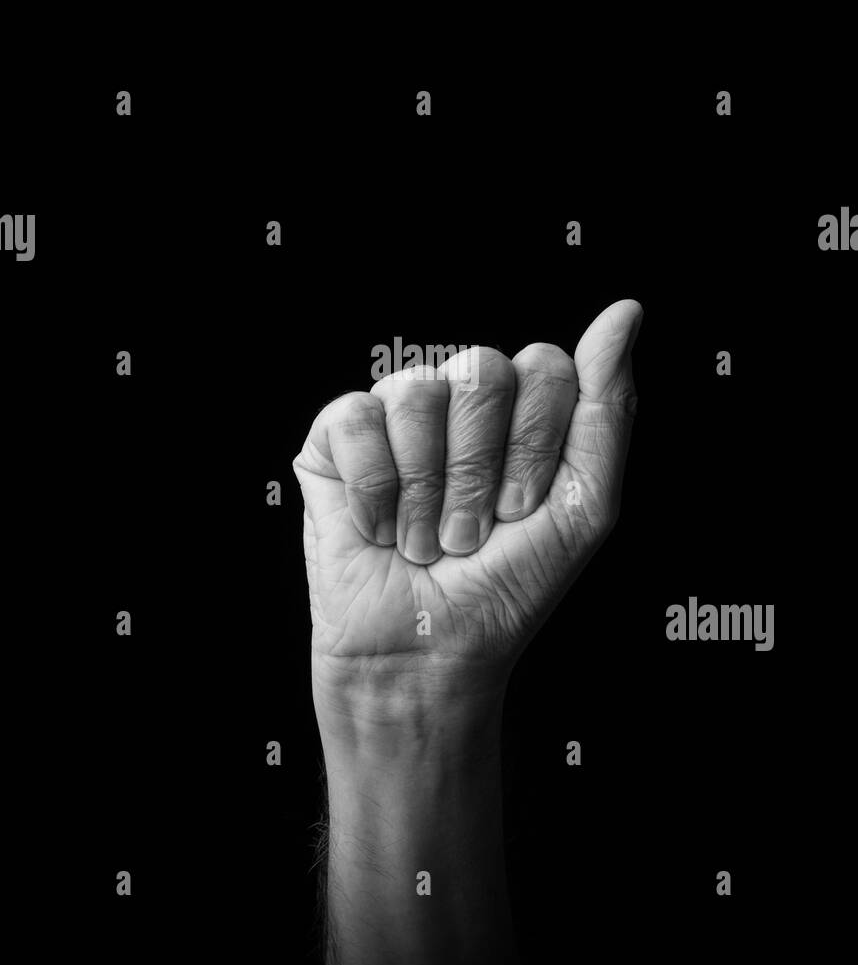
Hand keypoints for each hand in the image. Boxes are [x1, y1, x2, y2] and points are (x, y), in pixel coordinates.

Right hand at [293, 299, 642, 731]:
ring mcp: (397, 413)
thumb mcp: (585, 505)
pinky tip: (377, 526)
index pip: (543, 366)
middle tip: (470, 530)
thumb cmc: (507, 587)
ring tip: (424, 536)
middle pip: (481, 370)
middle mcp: (459, 399)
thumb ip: (607, 407)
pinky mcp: (336, 436)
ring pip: (417, 391)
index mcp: (522, 407)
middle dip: (481, 472)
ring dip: (426, 490)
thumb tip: (627, 311)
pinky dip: (374, 488)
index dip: (535, 446)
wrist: (426, 653)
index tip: (523, 511)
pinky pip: (356, 416)